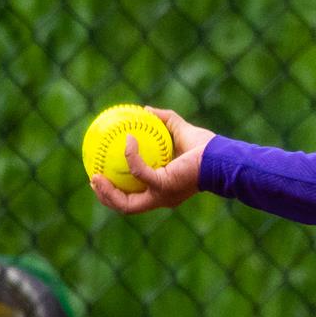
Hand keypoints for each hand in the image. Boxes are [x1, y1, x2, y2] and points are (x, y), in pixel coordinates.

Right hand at [88, 107, 214, 214]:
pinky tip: (128, 140)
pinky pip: (139, 171)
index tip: (100, 178)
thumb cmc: (207, 147)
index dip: (115, 193)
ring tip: (95, 176)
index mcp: (164, 188)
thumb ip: (163, 120)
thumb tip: (145, 109)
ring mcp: (162, 194)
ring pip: (128, 204)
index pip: (135, 198)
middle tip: (93, 179)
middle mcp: (162, 197)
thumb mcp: (181, 131)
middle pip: (127, 207)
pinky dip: (131, 156)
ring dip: (109, 192)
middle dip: (107, 198)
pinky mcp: (164, 185)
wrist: (222, 155)